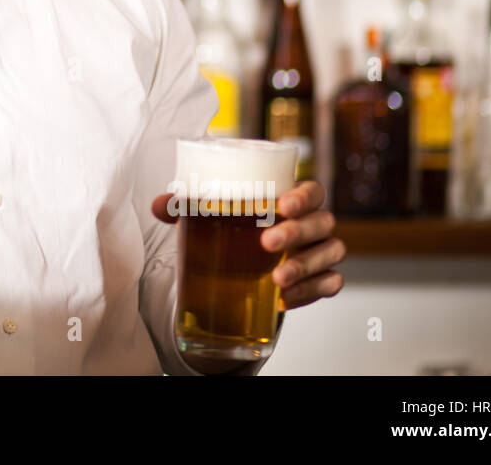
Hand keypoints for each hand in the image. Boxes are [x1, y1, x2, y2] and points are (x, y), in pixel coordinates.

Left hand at [150, 179, 345, 310]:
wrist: (246, 265)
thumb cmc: (234, 228)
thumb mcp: (210, 216)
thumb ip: (185, 207)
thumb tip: (160, 206)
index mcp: (292, 200)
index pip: (312, 191)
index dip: (304, 196)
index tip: (283, 205)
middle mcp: (313, 224)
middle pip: (321, 222)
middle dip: (297, 232)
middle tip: (267, 242)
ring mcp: (320, 252)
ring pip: (330, 253)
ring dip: (305, 266)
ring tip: (276, 279)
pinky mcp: (320, 280)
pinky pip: (330, 285)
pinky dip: (311, 292)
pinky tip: (286, 298)